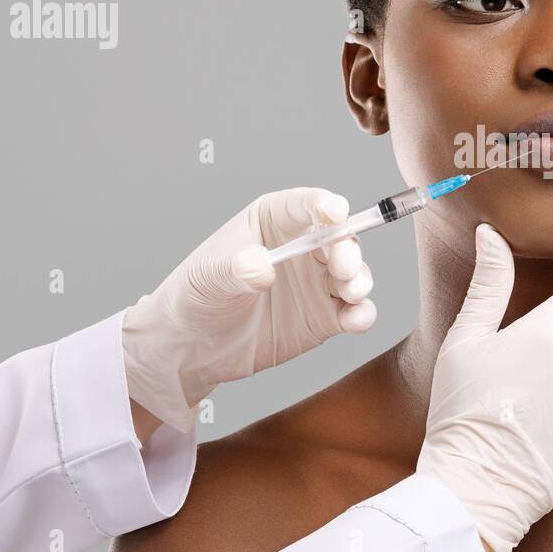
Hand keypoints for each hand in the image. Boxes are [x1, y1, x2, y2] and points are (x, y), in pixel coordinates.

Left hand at [122, 188, 375, 431]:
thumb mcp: (208, 277)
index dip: (324, 205)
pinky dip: (361, 314)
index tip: (336, 212)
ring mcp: (316, 283)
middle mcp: (302, 248)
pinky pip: (353, 311)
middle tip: (343, 267)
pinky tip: (355, 320)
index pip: (305, 205)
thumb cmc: (195, 297)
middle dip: (348, 250)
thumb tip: (262, 266)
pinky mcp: (324, 317)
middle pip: (339, 239)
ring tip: (351, 292)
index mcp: (273, 222)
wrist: (192, 347)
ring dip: (360, 280)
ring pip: (353, 274)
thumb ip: (235, 269)